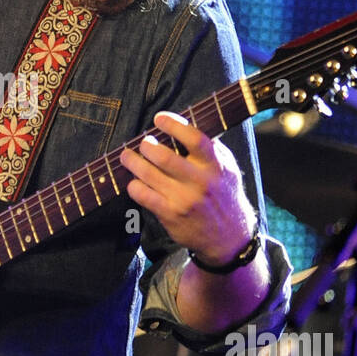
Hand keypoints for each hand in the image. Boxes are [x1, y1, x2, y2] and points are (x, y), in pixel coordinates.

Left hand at [119, 111, 255, 262]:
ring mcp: (184, 200)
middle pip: (164, 157)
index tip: (159, 119)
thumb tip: (184, 126)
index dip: (173, 124)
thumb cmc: (224, 195)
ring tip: (127, 156)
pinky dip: (133, 185)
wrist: (229, 236)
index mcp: (215, 166)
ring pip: (148, 174)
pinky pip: (143, 195)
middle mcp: (200, 182)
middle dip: (146, 145)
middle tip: (143, 142)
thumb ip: (210, 149)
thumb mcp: (227, 169)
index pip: (194, 138)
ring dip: (132, 162)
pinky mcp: (170, 215)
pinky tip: (134, 181)